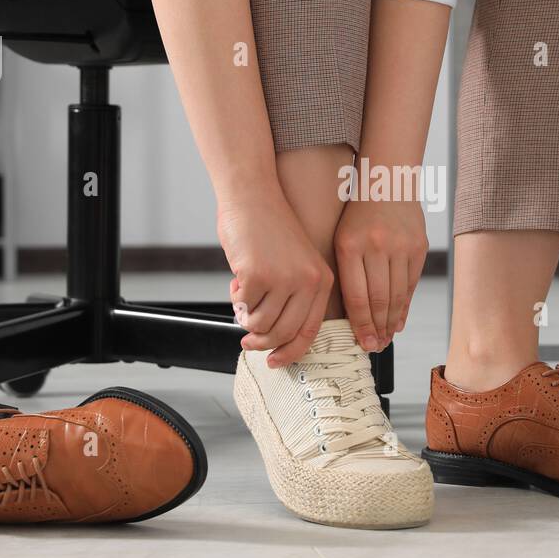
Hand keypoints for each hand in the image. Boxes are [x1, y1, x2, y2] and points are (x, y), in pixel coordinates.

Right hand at [218, 191, 333, 367]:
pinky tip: (236, 281)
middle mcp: (308, 281)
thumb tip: (271, 337)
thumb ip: (291, 297)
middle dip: (262, 343)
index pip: (310, 330)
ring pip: (260, 324)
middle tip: (248, 343)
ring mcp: (284, 279)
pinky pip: (243, 308)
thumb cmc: (269, 228)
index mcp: (322, 279)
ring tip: (242, 298)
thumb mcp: (294, 263)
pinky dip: (236, 300)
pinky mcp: (258, 276)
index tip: (276, 362)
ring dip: (246, 318)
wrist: (252, 195)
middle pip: (283, 333)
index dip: (292, 352)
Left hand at [333, 199, 427, 351]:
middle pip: (379, 300)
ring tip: (387, 337)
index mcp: (350, 246)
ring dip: (392, 321)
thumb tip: (356, 317)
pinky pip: (412, 283)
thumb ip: (347, 274)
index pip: (357, 297)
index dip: (361, 325)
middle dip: (377, 328)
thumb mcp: (341, 239)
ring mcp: (401, 246)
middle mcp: (377, 246)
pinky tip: (399, 319)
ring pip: (398, 294)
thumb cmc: (357, 215)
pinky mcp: (419, 246)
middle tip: (375, 346)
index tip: (363, 343)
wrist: (387, 182)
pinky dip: (405, 305)